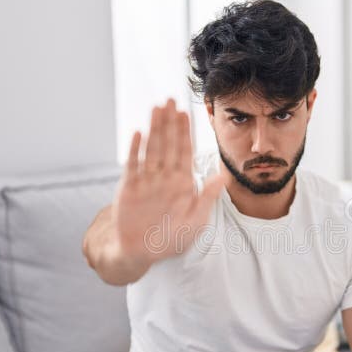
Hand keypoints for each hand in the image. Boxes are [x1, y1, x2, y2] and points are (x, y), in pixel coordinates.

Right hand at [113, 98, 228, 264]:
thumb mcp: (195, 221)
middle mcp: (164, 177)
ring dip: (154, 128)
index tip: (187, 113)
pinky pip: (133, 164)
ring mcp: (146, 180)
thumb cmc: (170, 239)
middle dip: (170, 122)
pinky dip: (135, 149)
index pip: (185, 151)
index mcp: (182, 183)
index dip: (185, 132)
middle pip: (168, 144)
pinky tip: (138, 132)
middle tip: (171, 99)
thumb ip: (206, 197)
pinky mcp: (129, 187)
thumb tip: (222, 176)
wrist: (141, 252)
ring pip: (151, 148)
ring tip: (156, 108)